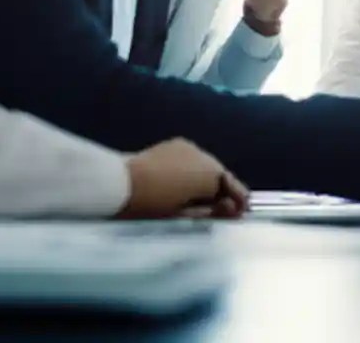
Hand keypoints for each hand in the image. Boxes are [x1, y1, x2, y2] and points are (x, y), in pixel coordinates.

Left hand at [119, 139, 249, 218]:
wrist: (118, 183)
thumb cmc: (150, 205)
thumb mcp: (182, 215)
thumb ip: (211, 212)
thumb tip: (231, 210)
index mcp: (210, 176)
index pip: (234, 188)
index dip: (238, 200)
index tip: (241, 211)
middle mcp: (205, 157)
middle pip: (222, 175)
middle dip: (222, 190)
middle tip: (221, 207)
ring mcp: (191, 148)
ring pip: (208, 165)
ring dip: (208, 179)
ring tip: (200, 196)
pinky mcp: (177, 144)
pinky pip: (194, 158)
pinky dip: (194, 169)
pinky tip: (184, 181)